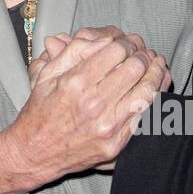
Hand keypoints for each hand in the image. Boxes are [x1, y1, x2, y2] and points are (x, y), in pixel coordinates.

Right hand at [0, 28, 168, 193]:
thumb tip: (105, 40)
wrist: (34, 153)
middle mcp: (93, 104)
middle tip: (145, 52)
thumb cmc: (40, 112)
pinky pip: (146, 117)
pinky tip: (158, 87)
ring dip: (157, 74)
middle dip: (144, 55)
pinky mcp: (116, 144)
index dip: (128, 42)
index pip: (117, 51)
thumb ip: (75, 51)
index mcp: (76, 83)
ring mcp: (107, 126)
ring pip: (147, 92)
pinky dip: (156, 98)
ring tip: (158, 65)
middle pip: (136, 68)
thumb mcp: (47, 74)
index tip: (130, 42)